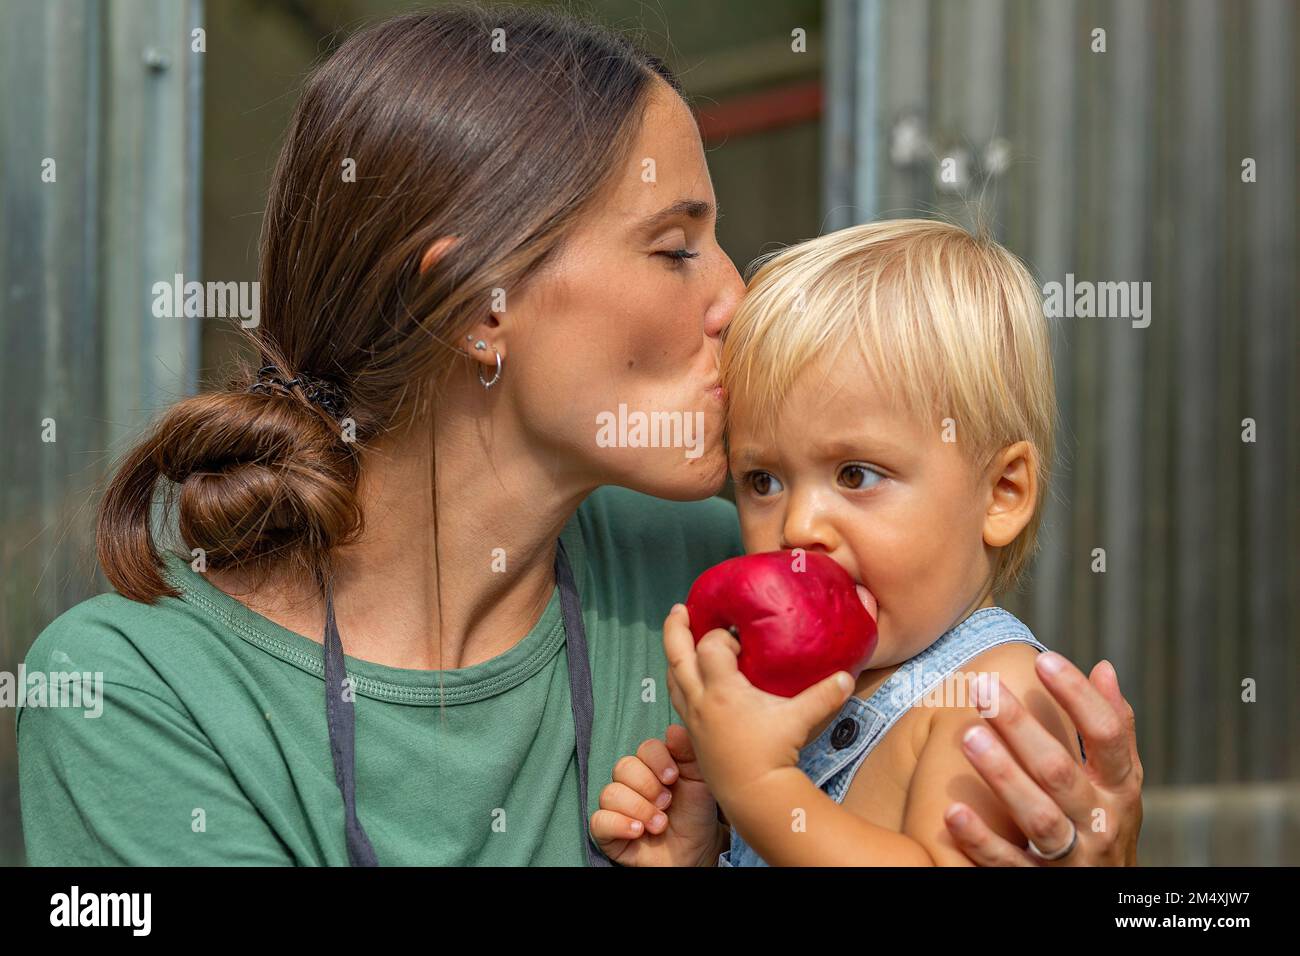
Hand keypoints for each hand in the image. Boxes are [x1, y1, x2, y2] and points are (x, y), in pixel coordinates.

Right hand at [589, 724, 723, 865]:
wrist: (696, 850)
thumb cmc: (695, 812)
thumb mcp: (700, 780)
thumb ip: (688, 753)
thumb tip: (674, 729)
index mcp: (652, 765)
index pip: (644, 748)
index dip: (657, 760)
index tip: (673, 777)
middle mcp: (630, 782)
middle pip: (623, 767)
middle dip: (648, 786)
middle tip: (667, 803)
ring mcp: (617, 806)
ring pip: (610, 793)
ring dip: (639, 808)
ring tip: (660, 824)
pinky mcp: (608, 831)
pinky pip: (598, 820)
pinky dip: (619, 824)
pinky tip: (639, 832)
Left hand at [662, 603, 854, 808]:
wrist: (753, 795)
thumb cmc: (773, 755)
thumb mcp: (800, 720)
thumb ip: (824, 695)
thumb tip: (846, 676)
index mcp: (722, 690)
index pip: (711, 646)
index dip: (721, 635)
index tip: (738, 637)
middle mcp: (700, 700)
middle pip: (677, 654)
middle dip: (675, 628)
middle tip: (679, 609)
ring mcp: (692, 717)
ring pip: (672, 677)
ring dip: (675, 655)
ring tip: (680, 640)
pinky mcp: (692, 733)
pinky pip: (677, 698)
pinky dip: (679, 681)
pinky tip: (689, 679)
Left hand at [944, 654, 1143, 865]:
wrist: (1109, 899)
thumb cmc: (1104, 823)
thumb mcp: (1119, 782)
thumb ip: (1112, 730)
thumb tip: (1104, 667)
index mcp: (1119, 789)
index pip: (1107, 737)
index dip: (1079, 698)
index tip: (1045, 660)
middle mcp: (1100, 823)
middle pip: (1061, 773)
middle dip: (1022, 729)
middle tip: (984, 688)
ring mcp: (1072, 858)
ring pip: (1038, 818)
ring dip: (1003, 776)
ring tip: (968, 736)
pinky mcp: (1040, 884)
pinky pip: (1009, 864)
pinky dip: (981, 841)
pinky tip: (953, 812)